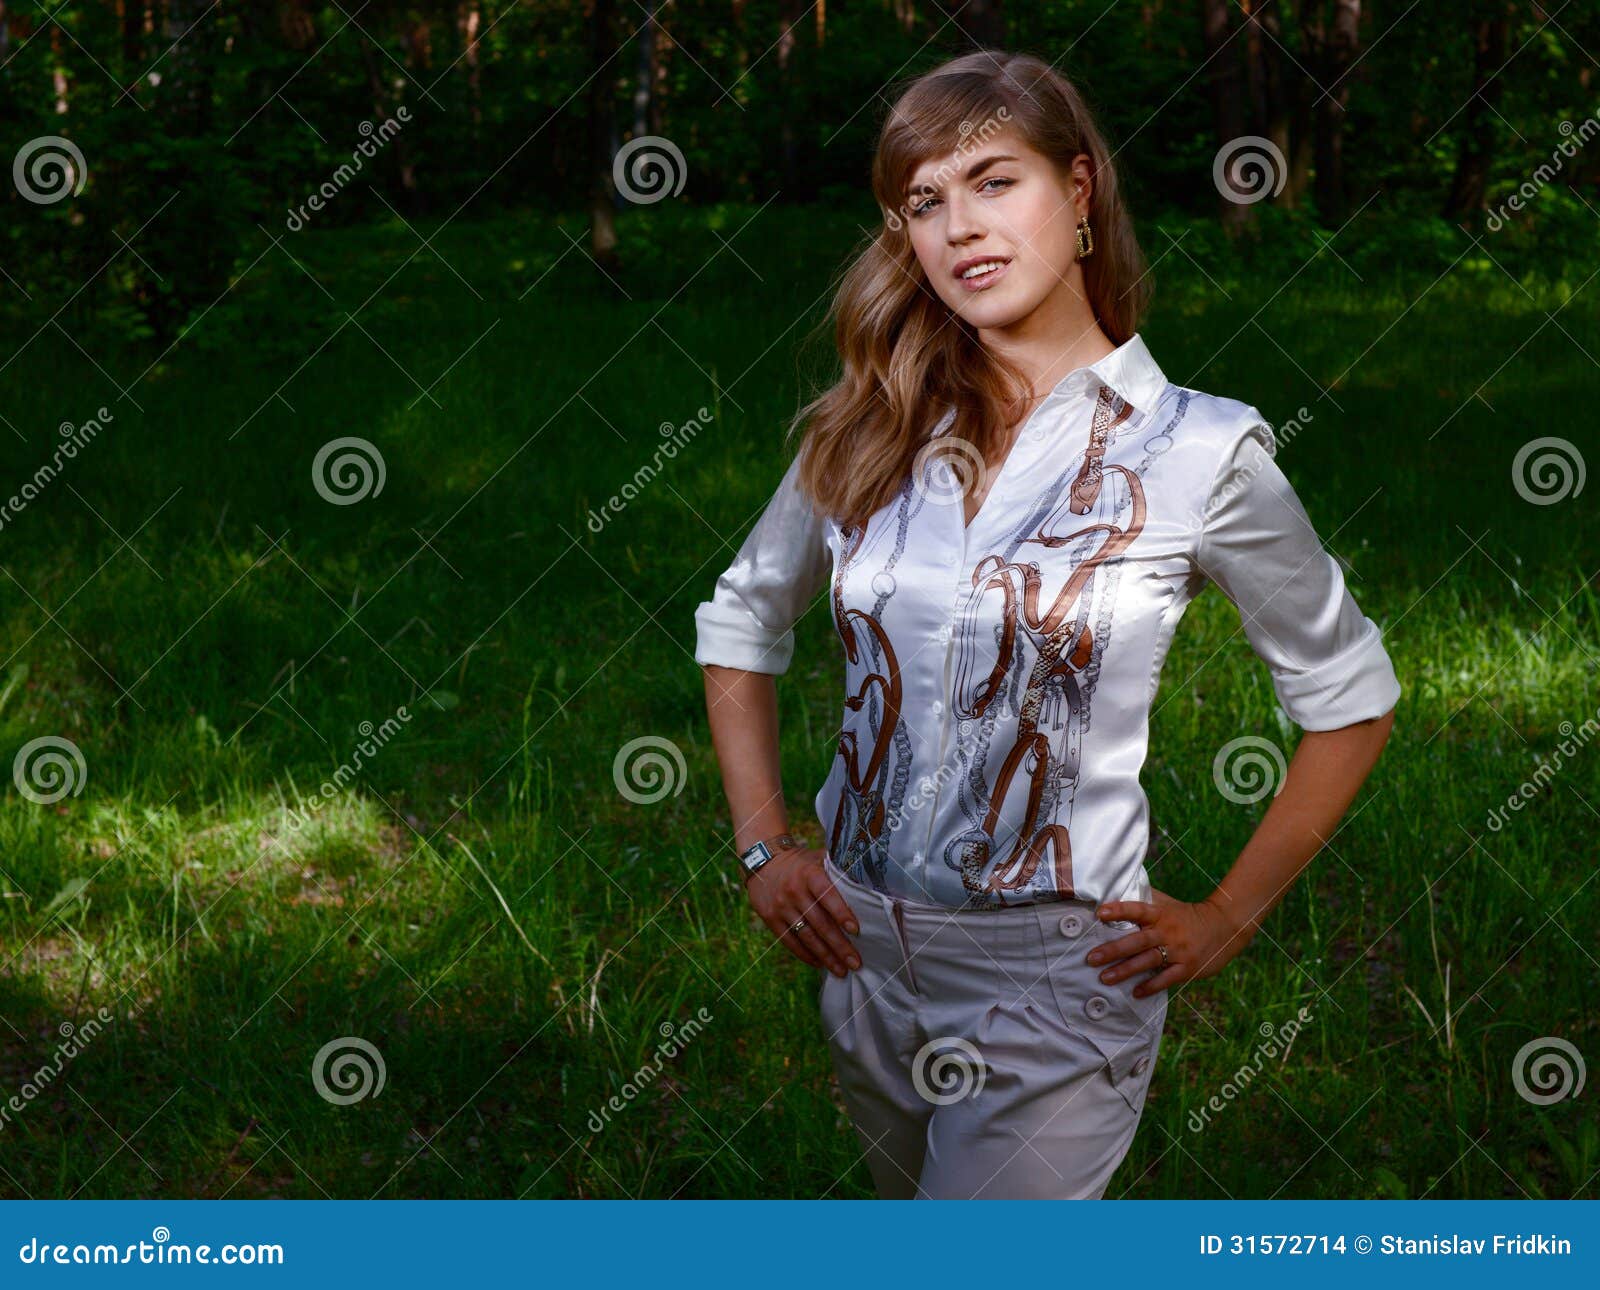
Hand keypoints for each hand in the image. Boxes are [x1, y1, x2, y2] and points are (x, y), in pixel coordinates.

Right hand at [744, 847, 861, 977]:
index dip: (841, 913)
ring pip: (806, 936)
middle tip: (855, 963)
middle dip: (839, 945)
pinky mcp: (770, 918)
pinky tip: (819, 964)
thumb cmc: (801, 864)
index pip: (827, 895)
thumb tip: (868, 882)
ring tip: (841, 970)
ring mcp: (781, 906)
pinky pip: (789, 941)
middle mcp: (794, 891)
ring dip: (825, 956)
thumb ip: (839, 869)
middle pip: (819, 922)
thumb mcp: (818, 858)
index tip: (855, 930)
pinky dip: (805, 954)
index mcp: (809, 874)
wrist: (763, 863)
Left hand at [1085, 886, 1256, 997]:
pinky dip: (1150, 986)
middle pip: (1137, 940)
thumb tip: (1117, 887)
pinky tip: (1135, 992)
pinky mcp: (1187, 968)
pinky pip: (1166, 978)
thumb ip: (1144, 898)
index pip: (1137, 909)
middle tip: (1091, 958)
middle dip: (1113, 950)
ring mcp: (1177, 951)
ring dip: (1125, 970)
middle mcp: (1167, 931)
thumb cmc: (1186, 915)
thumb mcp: (1167, 903)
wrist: (1224, 927)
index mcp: (1160, 914)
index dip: (1119, 911)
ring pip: (1148, 961)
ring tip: (1105, 978)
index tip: (1100, 913)